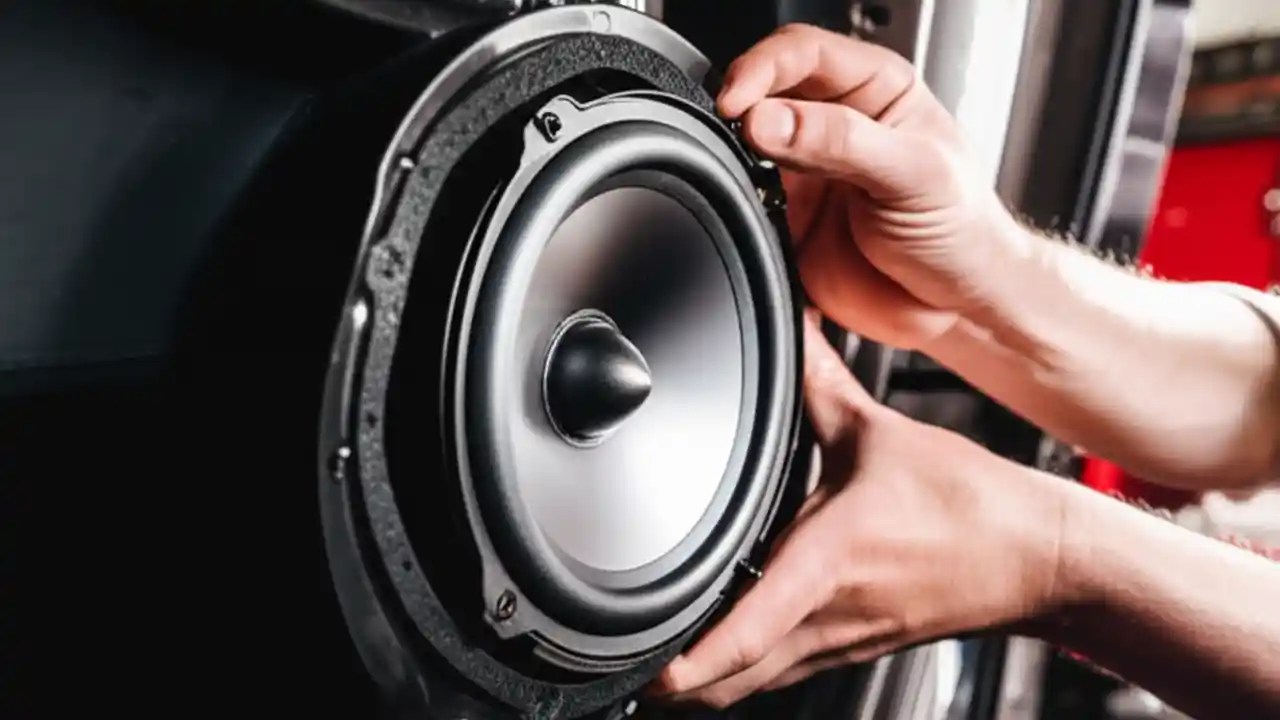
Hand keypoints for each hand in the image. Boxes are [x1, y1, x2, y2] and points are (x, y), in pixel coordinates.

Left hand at [649, 313, 1066, 708]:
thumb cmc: (970, 506)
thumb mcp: (880, 434)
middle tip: (615, 658)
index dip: (695, 661)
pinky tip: (719, 639)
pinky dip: (738, 667)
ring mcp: (838, 642)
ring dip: (702, 680)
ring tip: (649, 656)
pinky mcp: (849, 646)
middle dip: (670, 680)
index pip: (750, 628)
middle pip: (731, 681)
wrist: (1034, 557)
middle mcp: (828, 617)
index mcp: (827, 560)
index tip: (646, 676)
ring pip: (752, 684)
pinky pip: (779, 673)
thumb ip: (820, 382)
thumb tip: (790, 330)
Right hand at [719, 24, 1026, 349]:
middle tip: (735, 138)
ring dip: (733, 161)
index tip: (739, 101)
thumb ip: (843, 142)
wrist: (956, 306)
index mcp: (874, 88)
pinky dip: (735, 211)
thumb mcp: (915, 175)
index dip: (764, 68)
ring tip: (743, 180)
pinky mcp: (786, 220)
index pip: (804, 53)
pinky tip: (750, 219)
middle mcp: (833, 123)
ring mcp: (804, 173)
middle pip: (765, 92)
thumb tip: (770, 120)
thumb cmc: (962, 228)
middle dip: (743, 111)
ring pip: (745, 148)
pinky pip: (744, 206)